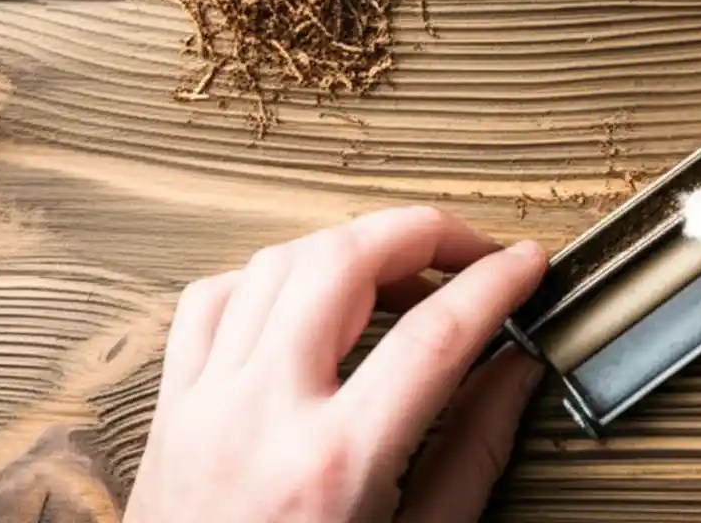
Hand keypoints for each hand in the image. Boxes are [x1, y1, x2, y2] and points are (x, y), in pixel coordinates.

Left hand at [125, 207, 547, 522]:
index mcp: (335, 466)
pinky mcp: (174, 407)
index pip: (435, 334)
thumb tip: (514, 369)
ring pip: (278, 262)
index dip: (494, 283)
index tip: (526, 265)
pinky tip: (313, 299)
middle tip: (469, 251)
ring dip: (352, 247)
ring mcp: (206, 405)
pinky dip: (272, 276)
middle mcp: (262, 419)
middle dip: (422, 234)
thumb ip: (472, 452)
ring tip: (402, 275)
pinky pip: (215, 297)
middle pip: (345, 263)